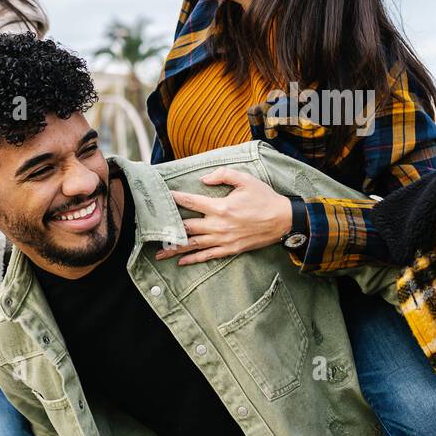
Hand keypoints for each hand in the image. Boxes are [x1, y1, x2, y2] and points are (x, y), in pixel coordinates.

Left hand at [154, 168, 292, 265]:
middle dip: (168, 228)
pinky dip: (193, 259)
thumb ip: (223, 175)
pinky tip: (181, 261)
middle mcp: (219, 225)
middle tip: (151, 229)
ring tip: (159, 252)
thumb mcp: (245, 179)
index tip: (162, 198)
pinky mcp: (231, 249)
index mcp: (221, 206)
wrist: (284, 220)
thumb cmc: (264, 198)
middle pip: (187, 227)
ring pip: (194, 245)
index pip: (191, 202)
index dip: (174, 199)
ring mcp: (224, 239)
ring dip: (175, 248)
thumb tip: (203, 179)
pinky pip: (208, 256)